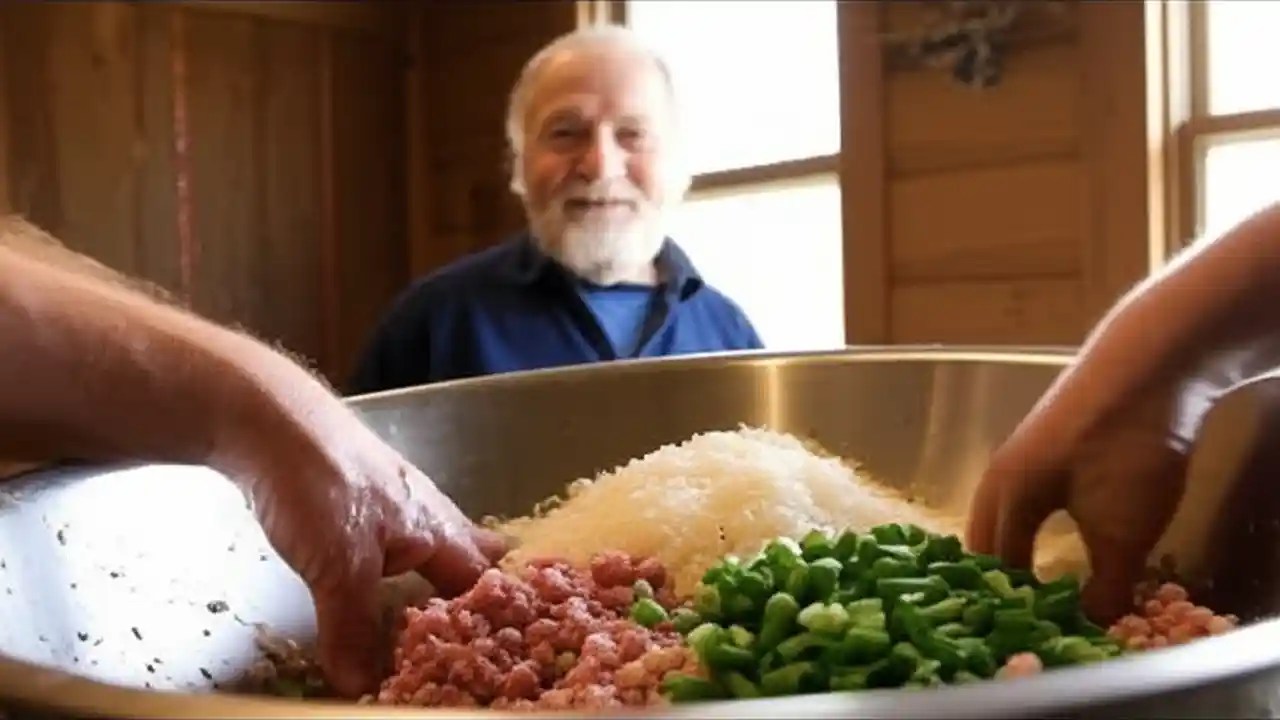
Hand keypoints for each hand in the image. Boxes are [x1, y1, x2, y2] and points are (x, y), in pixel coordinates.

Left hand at [222, 402, 506, 697]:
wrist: (267, 415)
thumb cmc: (319, 482)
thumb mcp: (339, 567)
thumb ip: (354, 627)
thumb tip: (363, 685)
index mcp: (435, 526)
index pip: (480, 579)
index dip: (492, 611)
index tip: (502, 641)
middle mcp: (423, 507)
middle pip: (466, 546)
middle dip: (478, 577)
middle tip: (490, 608)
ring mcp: (390, 492)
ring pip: (429, 533)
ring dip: (439, 562)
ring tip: (444, 588)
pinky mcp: (354, 485)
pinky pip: (393, 526)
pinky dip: (398, 550)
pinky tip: (380, 555)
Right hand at [967, 385, 1188, 622]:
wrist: (1149, 366)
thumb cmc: (1124, 452)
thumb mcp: (1123, 533)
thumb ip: (1105, 586)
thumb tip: (1092, 621)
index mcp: (1006, 497)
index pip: (995, 565)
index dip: (1008, 604)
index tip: (1023, 634)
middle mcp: (1002, 472)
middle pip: (987, 535)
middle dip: (1000, 575)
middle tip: (1018, 612)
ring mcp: (1024, 448)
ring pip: (1006, 511)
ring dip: (1016, 545)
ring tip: (1033, 576)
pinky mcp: (1051, 436)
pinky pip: (1026, 493)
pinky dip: (1032, 521)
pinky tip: (1058, 528)